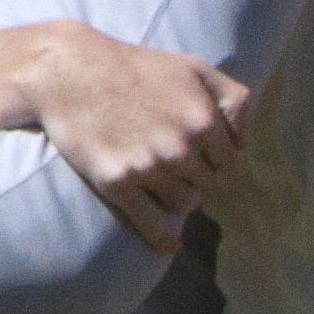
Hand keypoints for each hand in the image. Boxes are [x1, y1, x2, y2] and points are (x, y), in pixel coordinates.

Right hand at [13, 24, 247, 252]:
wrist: (69, 73)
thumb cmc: (135, 67)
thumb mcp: (194, 68)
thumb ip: (234, 99)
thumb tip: (244, 141)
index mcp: (203, 120)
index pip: (230, 163)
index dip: (217, 160)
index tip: (202, 156)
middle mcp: (180, 147)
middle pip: (209, 185)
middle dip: (198, 177)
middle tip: (176, 164)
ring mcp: (148, 168)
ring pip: (185, 204)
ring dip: (178, 197)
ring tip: (161, 180)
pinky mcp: (117, 184)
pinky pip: (152, 226)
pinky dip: (163, 239)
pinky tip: (169, 246)